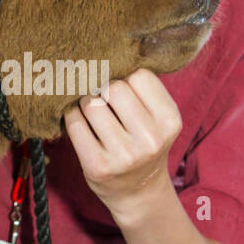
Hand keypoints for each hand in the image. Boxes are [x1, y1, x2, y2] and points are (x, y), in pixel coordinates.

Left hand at [63, 69, 182, 221]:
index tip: (123, 88)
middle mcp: (150, 139)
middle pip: (113, 87)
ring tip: (93, 112)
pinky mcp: (97, 166)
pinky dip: (73, 117)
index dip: (127, 77)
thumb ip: (143, 90)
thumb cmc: (144, 143)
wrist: (138, 192)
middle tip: (104, 99)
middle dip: (104, 88)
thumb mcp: (158, 118)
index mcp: (170, 121)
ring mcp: (123, 155)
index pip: (140, 75)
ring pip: (91, 102)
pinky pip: (75, 123)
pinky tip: (81, 123)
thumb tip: (109, 50)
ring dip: (87, 101)